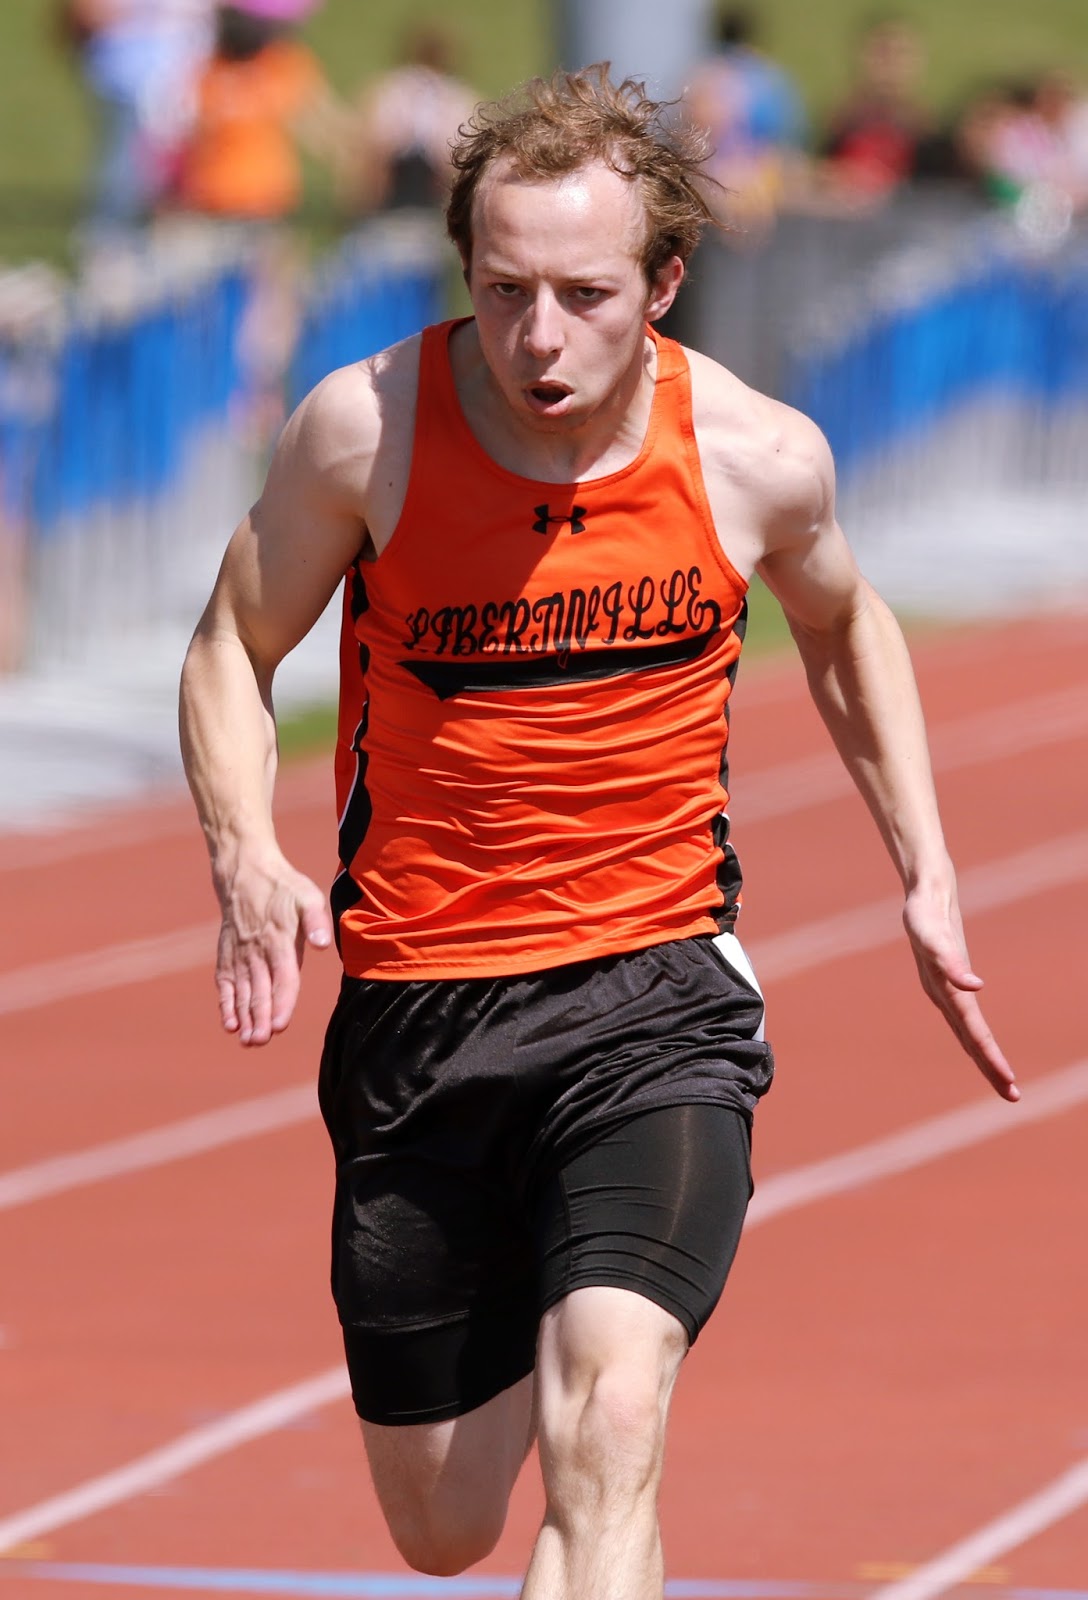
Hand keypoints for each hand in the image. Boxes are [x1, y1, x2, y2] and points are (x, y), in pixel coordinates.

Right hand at [213, 850, 331, 1045]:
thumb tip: (322, 943)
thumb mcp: (307, 896)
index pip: (283, 978)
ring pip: (242, 992)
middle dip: (260, 1019)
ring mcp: (240, 955)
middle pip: (260, 991)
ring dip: (245, 1018)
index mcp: (280, 941)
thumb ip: (316, 921)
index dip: (282, 1003)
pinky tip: (229, 1024)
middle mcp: (257, 952)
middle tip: (261, 1041)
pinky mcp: (227, 955)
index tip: (280, 1025)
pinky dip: (226, 1004)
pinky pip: (226, 984)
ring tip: (248, 1041)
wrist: (245, 873)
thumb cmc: (284, 888)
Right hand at [903, 887, 1018, 1101]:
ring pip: (968, 1032)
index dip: (990, 1057)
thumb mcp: (933, 933)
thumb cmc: (925, 911)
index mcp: (944, 991)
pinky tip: (984, 1048)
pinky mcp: (950, 981)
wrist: (924, 893)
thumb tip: (976, 986)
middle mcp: (945, 995)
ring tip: (1004, 1080)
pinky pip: (965, 1018)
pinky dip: (976, 1037)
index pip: (973, 1032)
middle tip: (1012, 1096)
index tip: (1009, 1081)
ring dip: (985, 1057)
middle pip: (970, 1040)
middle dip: (990, 1068)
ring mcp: (946, 990)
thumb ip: (950, 960)